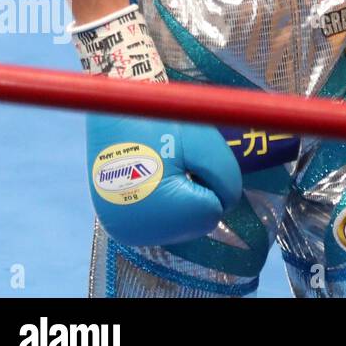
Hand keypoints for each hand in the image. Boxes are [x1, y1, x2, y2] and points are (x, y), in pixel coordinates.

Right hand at [72, 5, 241, 247]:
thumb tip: (229, 202)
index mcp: (162, 216)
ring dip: (185, 196)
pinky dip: (167, 201)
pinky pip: (163, 219)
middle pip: (198, 221)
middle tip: (178, 160)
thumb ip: (227, 178)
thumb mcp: (206, 145)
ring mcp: (127, 232)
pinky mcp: (120, 225)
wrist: (116, 110)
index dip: (212, 179)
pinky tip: (153, 177)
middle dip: (199, 190)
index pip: (215, 209)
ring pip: (183, 221)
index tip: (189, 157)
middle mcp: (141, 235)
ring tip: (164, 166)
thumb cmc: (163, 122)